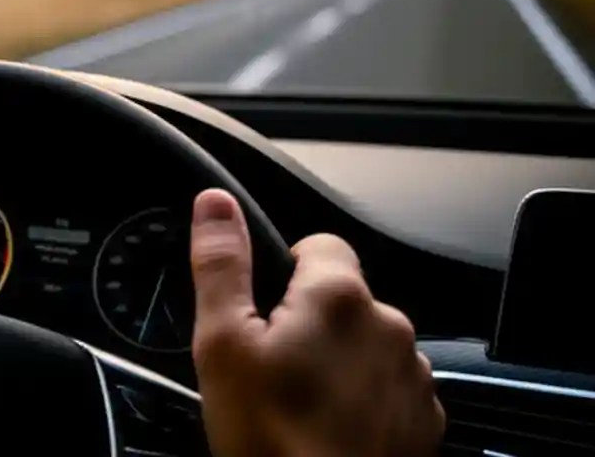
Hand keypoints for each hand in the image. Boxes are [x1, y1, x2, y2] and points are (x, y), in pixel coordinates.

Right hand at [189, 189, 443, 456]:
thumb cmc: (269, 441)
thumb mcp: (222, 345)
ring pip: (365, 345)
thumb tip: (214, 204)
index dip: (282, 272)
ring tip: (298, 406)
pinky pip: (386, 389)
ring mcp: (413, 377)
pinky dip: (361, 400)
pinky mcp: (423, 420)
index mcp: (340, 296)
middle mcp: (390, 327)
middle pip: (342, 298)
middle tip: (271, 370)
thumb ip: (222, 265)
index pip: (318, 244)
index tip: (262, 316)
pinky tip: (328, 429)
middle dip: (308, 322)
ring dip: (338, 362)